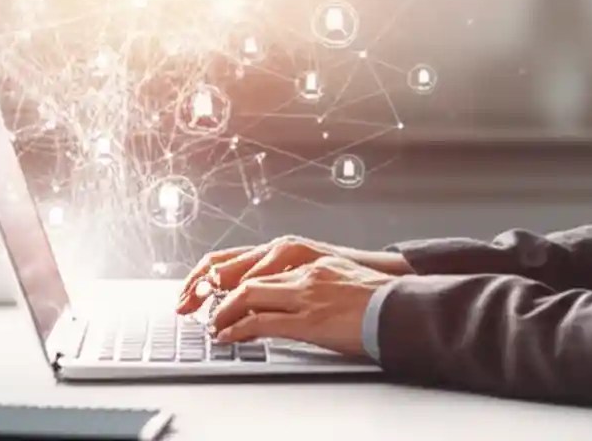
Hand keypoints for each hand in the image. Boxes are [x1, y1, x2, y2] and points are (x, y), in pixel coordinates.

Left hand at [175, 234, 411, 313]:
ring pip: (247, 295)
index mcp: (304, 255)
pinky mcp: (308, 318)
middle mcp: (300, 267)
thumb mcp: (333, 274)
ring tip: (211, 325)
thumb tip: (280, 294)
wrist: (399, 305)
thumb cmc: (372, 295)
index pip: (248, 258)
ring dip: (222, 311)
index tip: (200, 284)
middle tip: (192, 304)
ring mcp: (303, 291)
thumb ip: (305, 279)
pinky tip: (227, 335)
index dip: (218, 271)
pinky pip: (262, 321)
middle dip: (210, 290)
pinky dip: (238, 329)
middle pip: (241, 273)